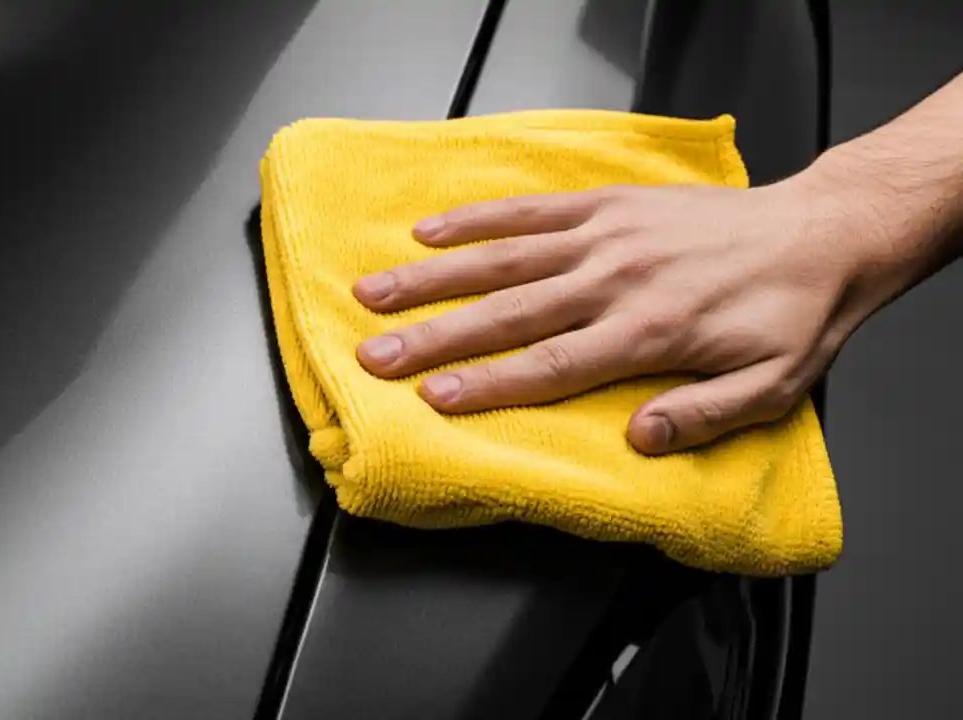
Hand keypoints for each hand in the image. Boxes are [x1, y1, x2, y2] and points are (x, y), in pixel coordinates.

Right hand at [353, 175, 888, 454]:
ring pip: (504, 259)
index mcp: (648, 332)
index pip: (550, 365)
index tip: (430, 397)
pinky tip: (430, 230)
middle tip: (376, 353)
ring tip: (377, 292)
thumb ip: (702, 417)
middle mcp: (615, 280)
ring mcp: (606, 235)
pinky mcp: (607, 204)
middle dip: (434, 337)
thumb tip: (635, 439)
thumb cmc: (792, 316)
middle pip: (508, 314)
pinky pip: (531, 211)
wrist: (823, 232)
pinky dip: (477, 218)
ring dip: (434, 277)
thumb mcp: (771, 387)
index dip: (486, 385)